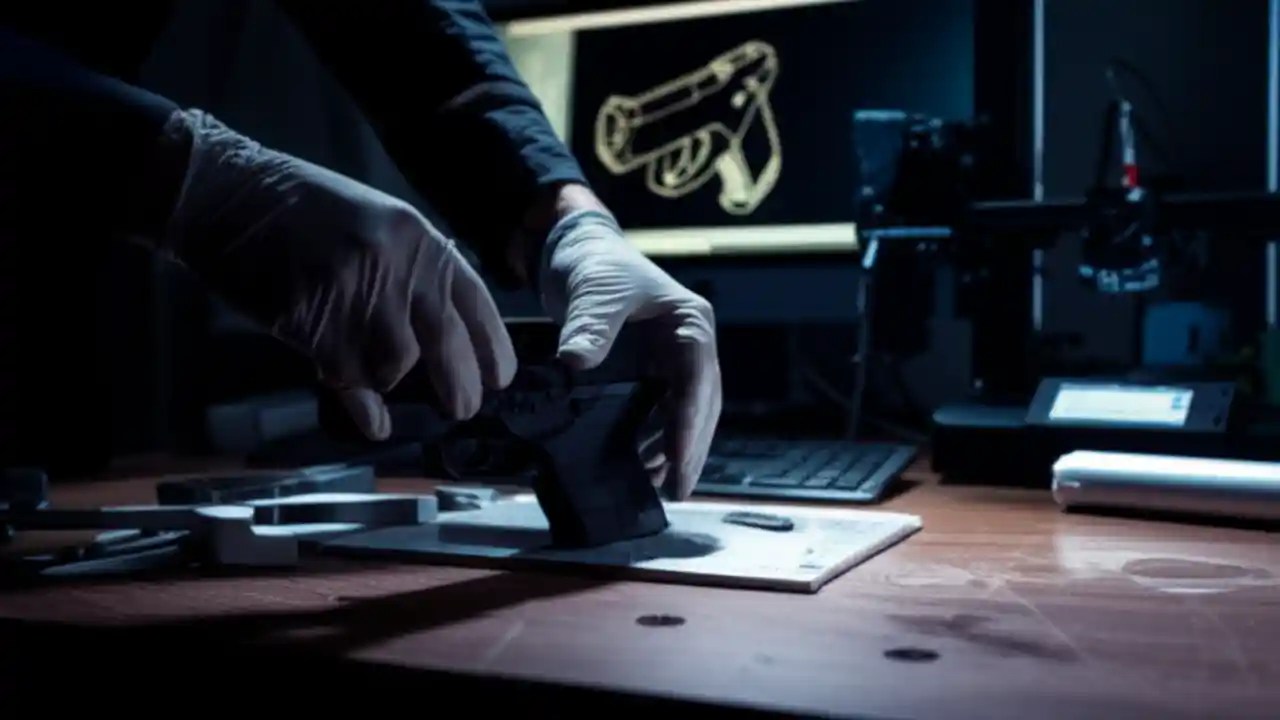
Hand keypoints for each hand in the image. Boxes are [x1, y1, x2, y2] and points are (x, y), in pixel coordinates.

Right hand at [157, 108, 515, 438]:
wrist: (228, 196)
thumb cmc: (300, 208)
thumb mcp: (374, 222)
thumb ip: (411, 269)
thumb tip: (443, 327)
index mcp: (418, 238)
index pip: (474, 303)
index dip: (492, 347)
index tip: (499, 377)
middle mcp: (398, 267)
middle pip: (447, 344)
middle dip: (461, 386)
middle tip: (463, 407)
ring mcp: (357, 297)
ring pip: (397, 366)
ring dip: (391, 382)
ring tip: (383, 383)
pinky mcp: (315, 325)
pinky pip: (353, 382)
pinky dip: (365, 410)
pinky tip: (374, 423)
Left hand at [537, 201, 720, 499]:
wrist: (576, 250)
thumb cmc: (594, 263)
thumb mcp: (594, 290)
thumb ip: (590, 325)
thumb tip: (575, 361)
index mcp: (690, 322)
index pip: (698, 378)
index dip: (690, 421)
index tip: (678, 458)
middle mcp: (690, 343)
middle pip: (702, 403)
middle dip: (691, 447)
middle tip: (678, 489)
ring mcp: (673, 358)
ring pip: (686, 412)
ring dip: (675, 448)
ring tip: (658, 485)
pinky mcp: (651, 370)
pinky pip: (662, 410)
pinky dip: (656, 438)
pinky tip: (642, 464)